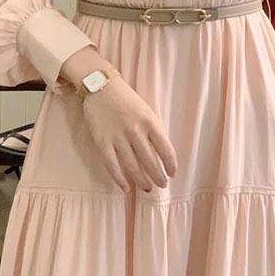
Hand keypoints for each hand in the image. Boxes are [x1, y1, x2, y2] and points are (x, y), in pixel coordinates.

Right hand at [81, 76, 177, 192]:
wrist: (101, 87)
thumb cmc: (127, 100)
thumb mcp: (147, 111)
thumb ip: (154, 131)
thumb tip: (162, 156)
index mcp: (150, 122)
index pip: (166, 149)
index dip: (171, 165)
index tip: (173, 174)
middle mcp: (136, 131)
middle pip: (150, 162)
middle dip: (158, 177)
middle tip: (161, 185)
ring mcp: (118, 138)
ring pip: (132, 167)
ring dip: (142, 181)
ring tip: (147, 188)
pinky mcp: (102, 142)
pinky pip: (112, 166)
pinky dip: (120, 180)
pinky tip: (126, 188)